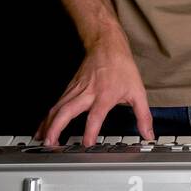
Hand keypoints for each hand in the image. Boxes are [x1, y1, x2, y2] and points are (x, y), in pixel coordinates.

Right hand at [34, 39, 154, 145]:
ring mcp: (76, 90)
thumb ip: (143, 116)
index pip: (95, 117)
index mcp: (104, 95)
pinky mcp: (70, 88)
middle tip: (51, 144)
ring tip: (42, 140)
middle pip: (67, 111)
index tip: (87, 145)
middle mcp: (87, 93)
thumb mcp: (137, 91)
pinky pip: (56, 104)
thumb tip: (148, 134)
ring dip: (48, 125)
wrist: (107, 45)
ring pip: (58, 108)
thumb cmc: (121, 67)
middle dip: (56, 128)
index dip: (90, 132)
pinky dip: (48, 116)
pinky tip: (44, 126)